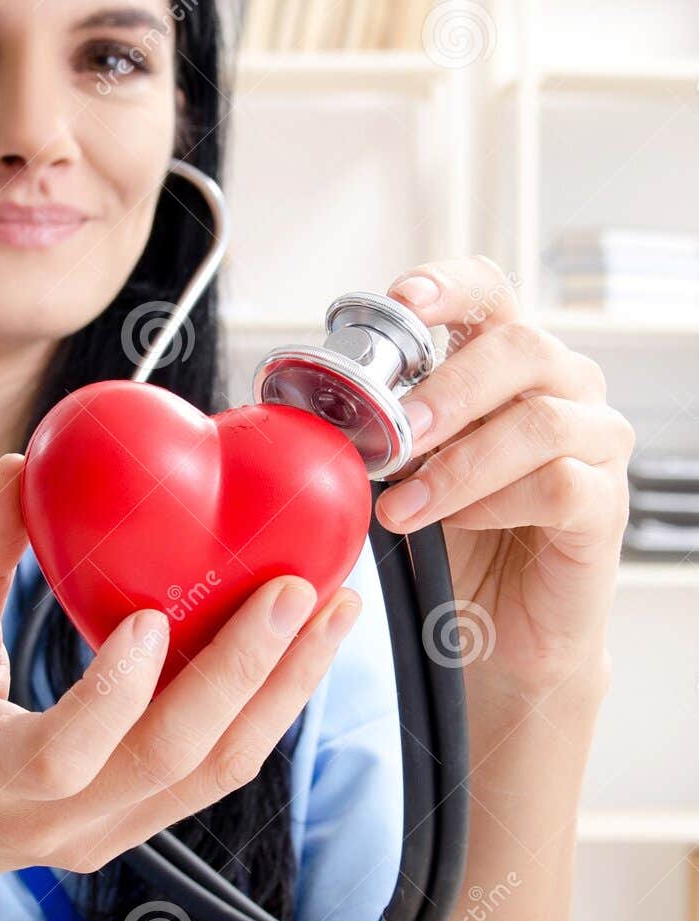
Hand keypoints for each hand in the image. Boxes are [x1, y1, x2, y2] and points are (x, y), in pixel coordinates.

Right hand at [0, 452, 364, 884]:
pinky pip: (219, 771)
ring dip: (284, 689)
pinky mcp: (143, 828)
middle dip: (245, 672)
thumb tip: (19, 468)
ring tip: (332, 612)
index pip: (64, 753)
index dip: (115, 690)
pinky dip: (268, 707)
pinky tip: (301, 648)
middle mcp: (62, 821)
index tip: (146, 615)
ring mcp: (110, 833)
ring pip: (217, 771)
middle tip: (296, 588)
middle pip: (172, 760)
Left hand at [375, 256, 634, 698]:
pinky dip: (494, 502)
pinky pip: (558, 484)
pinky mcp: (605, 505)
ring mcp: (594, 443)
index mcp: (505, 364)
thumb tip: (316, 401)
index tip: (402, 302)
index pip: (488, 293)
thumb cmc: (453, 542)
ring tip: (400, 507)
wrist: (497, 633)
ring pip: (540, 422)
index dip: (448, 287)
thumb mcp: (404, 473)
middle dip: (447, 388)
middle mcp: (562, 388)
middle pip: (519, 347)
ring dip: (458, 464)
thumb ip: (382, 429)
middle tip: (395, 432)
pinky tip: (454, 524)